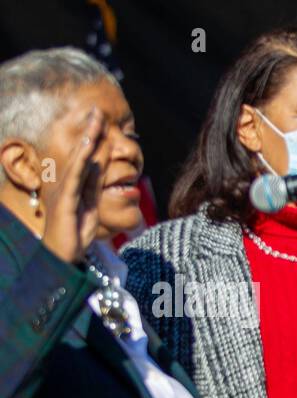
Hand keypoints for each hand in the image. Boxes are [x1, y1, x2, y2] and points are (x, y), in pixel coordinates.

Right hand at [41, 108, 103, 263]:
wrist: (62, 255)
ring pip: (78, 161)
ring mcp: (63, 190)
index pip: (86, 158)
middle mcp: (66, 183)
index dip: (93, 139)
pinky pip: (75, 178)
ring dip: (87, 141)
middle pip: (81, 153)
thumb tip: (101, 169)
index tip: (101, 121)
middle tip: (98, 111)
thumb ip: (94, 188)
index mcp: (74, 185)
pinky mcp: (65, 200)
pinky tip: (89, 149)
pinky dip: (82, 162)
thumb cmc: (75, 234)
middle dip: (90, 132)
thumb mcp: (91, 208)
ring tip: (95, 122)